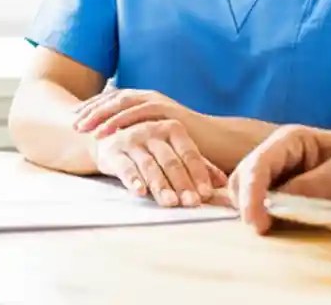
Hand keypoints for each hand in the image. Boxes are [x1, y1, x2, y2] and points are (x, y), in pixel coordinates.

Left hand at [73, 88, 195, 137]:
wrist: (218, 143)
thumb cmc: (185, 144)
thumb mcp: (155, 136)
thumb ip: (137, 133)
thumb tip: (115, 141)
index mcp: (145, 100)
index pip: (112, 99)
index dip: (92, 107)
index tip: (74, 119)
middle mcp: (150, 97)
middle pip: (113, 98)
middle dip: (91, 110)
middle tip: (73, 124)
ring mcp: (159, 103)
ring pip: (122, 103)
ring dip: (100, 115)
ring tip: (83, 129)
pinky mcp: (167, 113)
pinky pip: (138, 114)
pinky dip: (119, 122)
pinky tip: (105, 132)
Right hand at [93, 119, 226, 207]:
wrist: (107, 138)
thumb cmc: (148, 148)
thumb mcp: (173, 151)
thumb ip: (197, 165)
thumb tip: (223, 183)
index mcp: (172, 128)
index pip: (189, 153)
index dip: (199, 174)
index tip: (206, 194)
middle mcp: (152, 130)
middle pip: (171, 161)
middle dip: (182, 183)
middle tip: (192, 203)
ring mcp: (132, 140)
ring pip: (149, 165)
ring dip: (160, 185)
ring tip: (170, 202)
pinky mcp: (113, 152)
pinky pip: (125, 166)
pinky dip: (133, 179)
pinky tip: (140, 192)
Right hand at [230, 125, 330, 233]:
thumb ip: (315, 186)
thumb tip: (278, 204)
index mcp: (291, 140)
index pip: (258, 165)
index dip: (252, 195)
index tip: (258, 225)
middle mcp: (276, 153)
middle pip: (242, 177)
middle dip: (245, 203)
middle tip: (262, 231)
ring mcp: (276, 171)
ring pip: (245, 191)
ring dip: (250, 210)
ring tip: (267, 230)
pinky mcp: (279, 189)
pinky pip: (258, 202)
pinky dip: (259, 214)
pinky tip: (270, 226)